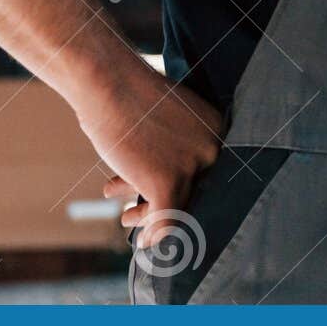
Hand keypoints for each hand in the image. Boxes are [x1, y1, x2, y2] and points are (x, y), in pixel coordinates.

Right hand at [75, 64, 223, 248]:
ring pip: (178, 206)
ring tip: (128, 218)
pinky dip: (154, 234)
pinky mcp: (168, 182)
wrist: (108, 82)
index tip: (174, 203)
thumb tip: (166, 186)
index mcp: (218, 128)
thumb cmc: (128, 96)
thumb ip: (171, 148)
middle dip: (166, 204)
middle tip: (139, 214)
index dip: (188, 191)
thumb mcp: (163, 119)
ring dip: (150, 217)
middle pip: (196, 191)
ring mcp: (193, 166)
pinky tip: (142, 243)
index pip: (211, 171)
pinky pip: (165, 220)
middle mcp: (214, 148)